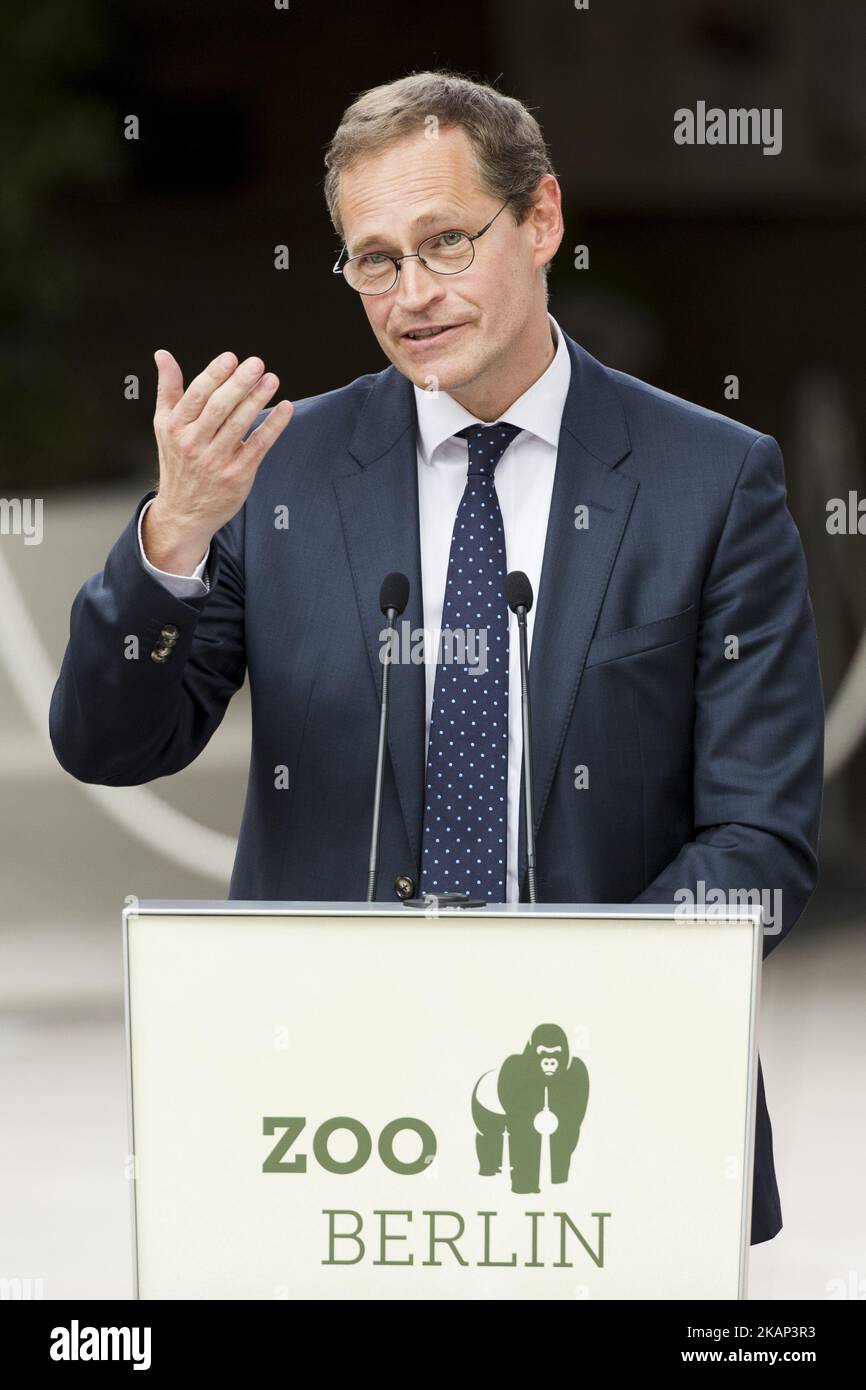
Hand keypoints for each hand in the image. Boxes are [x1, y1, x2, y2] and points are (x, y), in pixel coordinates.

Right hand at [145, 349, 293, 571]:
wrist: (183, 512)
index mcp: (176, 427)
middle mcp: (194, 444)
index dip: (215, 375)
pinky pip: (258, 446)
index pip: (197, 396)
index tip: (231, 358)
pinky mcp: (237, 475)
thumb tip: (162, 354)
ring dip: (258, 400)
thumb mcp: (164, 426)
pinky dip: (273, 426)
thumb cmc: (177, 460)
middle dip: (239, 384)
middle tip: (257, 364)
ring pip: (239, 425)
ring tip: (272, 380)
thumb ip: (168, 389)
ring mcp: (216, 461)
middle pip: (219, 408)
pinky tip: (285, 408)